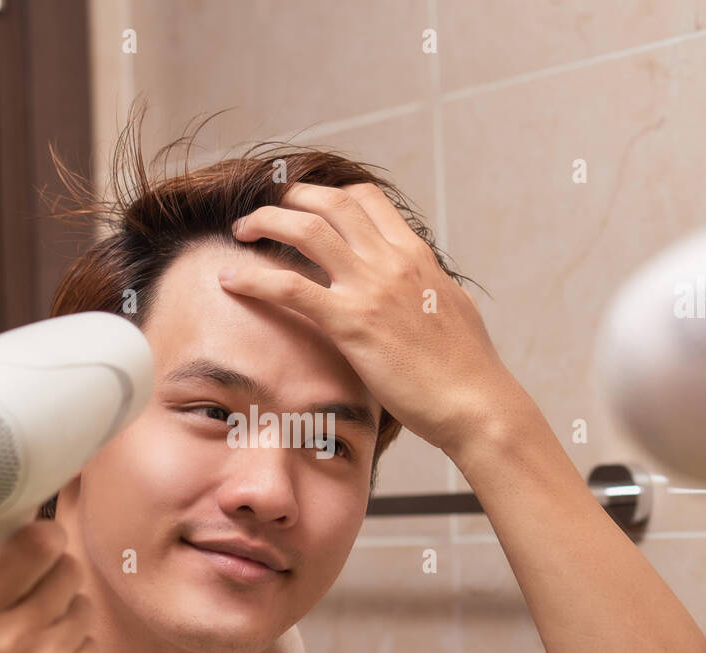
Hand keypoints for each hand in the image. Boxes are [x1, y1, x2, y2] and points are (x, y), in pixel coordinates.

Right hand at [0, 522, 98, 652]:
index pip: (33, 544)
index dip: (43, 533)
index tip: (38, 538)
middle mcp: (10, 639)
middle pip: (66, 567)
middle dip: (53, 571)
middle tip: (34, 590)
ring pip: (82, 602)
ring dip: (64, 610)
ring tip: (33, 639)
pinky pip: (90, 639)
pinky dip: (73, 646)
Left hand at [219, 181, 509, 456]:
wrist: (477, 404)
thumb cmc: (468, 370)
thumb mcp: (452, 310)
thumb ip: (427, 288)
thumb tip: (422, 282)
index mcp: (416, 256)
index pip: (366, 200)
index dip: (327, 195)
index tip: (302, 205)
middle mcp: (392, 261)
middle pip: (330, 203)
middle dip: (290, 199)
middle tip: (263, 213)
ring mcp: (371, 289)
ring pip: (306, 231)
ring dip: (266, 222)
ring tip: (242, 231)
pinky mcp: (352, 324)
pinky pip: (290, 288)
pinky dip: (253, 277)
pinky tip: (228, 279)